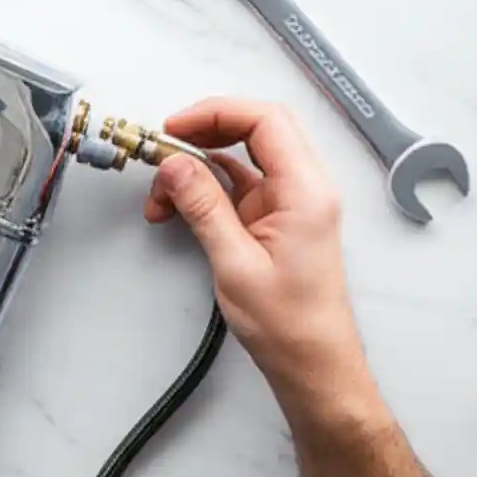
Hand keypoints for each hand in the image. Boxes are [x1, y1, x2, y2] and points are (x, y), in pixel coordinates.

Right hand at [144, 98, 380, 425]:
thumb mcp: (234, 263)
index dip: (216, 113)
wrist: (312, 362)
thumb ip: (203, 206)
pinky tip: (180, 202)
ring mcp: (290, 202)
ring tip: (164, 190)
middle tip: (166, 147)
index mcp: (305, 191)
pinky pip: (240, 184)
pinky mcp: (276, 218)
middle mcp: (304, 189)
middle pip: (256, 129)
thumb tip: (176, 165)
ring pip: (243, 156)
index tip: (176, 128)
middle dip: (205, 131)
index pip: (265, 121)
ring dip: (200, 163)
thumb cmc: (289, 324)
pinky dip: (207, 187)